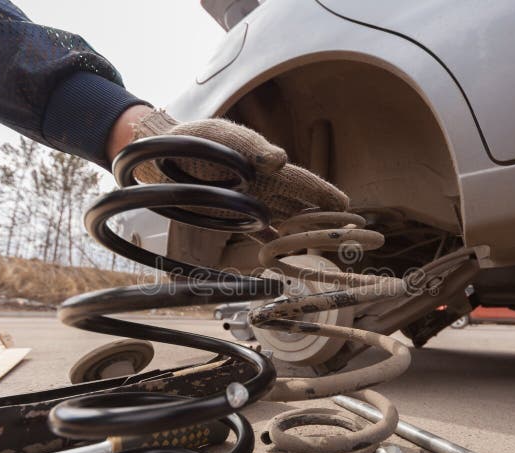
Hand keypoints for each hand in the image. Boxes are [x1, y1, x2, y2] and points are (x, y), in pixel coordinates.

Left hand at [107, 107, 347, 223]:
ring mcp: (251, 204)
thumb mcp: (223, 135)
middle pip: (302, 206)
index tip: (347, 205)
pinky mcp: (233, 218)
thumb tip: (280, 158)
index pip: (303, 183)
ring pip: (286, 222)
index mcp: (268, 166)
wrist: (164, 152)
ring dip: (305, 234)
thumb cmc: (198, 137)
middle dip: (326, 218)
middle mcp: (265, 187)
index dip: (325, 194)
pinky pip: (258, 235)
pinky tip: (287, 256)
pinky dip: (273, 244)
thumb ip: (252, 147)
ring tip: (328, 246)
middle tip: (351, 234)